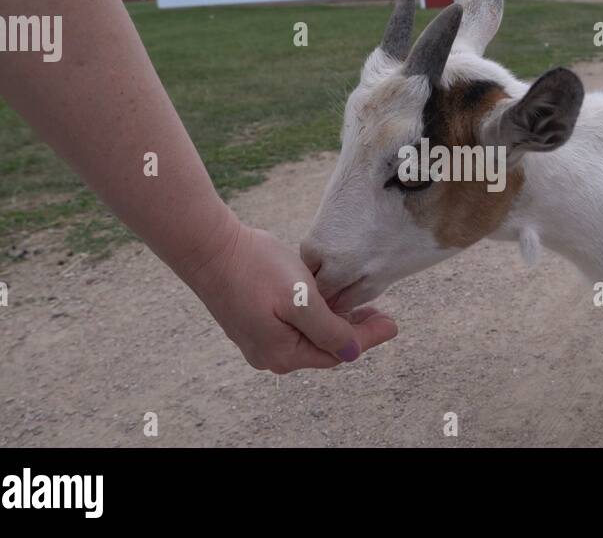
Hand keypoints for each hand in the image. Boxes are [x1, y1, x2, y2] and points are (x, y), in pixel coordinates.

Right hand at [183, 221, 397, 372]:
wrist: (208, 246)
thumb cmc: (256, 270)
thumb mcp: (302, 300)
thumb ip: (329, 330)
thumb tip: (352, 353)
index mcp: (283, 354)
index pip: (339, 352)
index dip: (369, 337)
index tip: (394, 323)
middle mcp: (269, 354)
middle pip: (323, 348)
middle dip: (354, 331)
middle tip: (381, 314)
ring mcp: (257, 339)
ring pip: (308, 336)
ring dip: (335, 322)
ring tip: (359, 306)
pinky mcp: (250, 320)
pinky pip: (292, 325)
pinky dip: (315, 315)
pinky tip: (326, 300)